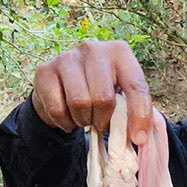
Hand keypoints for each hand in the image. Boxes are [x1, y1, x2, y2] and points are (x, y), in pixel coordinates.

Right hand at [30, 39, 152, 144]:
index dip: (139, 116)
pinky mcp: (45, 71)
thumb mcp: (121, 93)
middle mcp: (93, 48)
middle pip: (103, 98)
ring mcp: (67, 57)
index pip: (136, 86)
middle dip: (103, 120)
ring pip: (79, 103)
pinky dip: (65, 122)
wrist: (62, 83)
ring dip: (83, 121)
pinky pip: (57, 109)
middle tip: (101, 124)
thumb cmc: (100, 89)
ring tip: (85, 118)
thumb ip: (133, 109)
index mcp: (119, 51)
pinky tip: (68, 117)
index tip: (138, 138)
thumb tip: (141, 138)